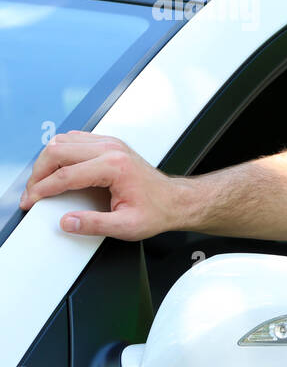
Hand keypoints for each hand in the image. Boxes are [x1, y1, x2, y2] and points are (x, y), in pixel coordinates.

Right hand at [18, 130, 185, 240]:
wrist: (176, 200)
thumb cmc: (157, 210)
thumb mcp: (127, 226)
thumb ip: (95, 225)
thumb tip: (67, 222)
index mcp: (115, 166)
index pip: (65, 175)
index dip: (42, 190)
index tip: (31, 201)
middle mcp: (111, 149)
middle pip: (58, 151)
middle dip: (38, 173)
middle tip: (33, 193)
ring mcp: (110, 143)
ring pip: (63, 141)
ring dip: (47, 161)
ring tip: (41, 182)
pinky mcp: (109, 143)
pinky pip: (74, 139)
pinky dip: (59, 152)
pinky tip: (57, 169)